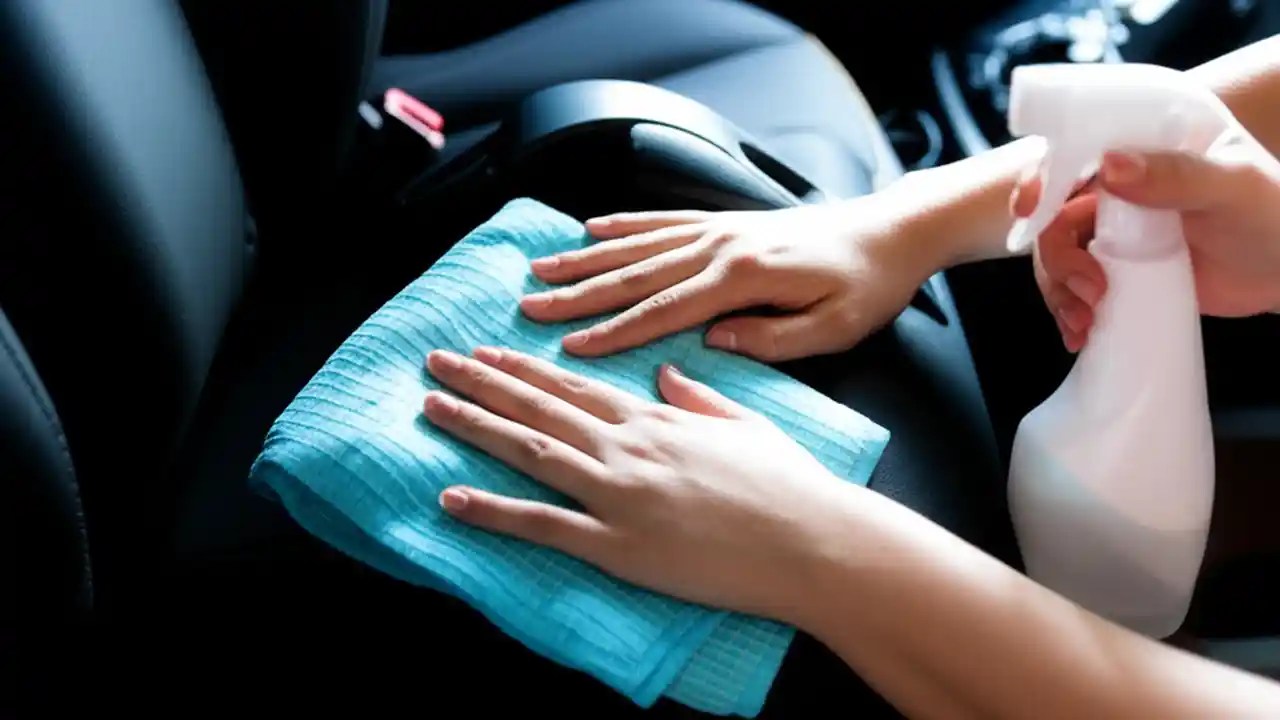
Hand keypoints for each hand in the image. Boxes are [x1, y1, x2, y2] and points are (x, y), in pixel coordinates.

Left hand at [422, 347, 857, 620]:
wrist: (811, 540)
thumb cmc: (787, 486)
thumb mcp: (744, 425)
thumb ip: (698, 397)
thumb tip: (666, 374)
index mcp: (656, 419)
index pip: (575, 384)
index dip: (524, 367)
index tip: (485, 349)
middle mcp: (628, 447)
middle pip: (540, 406)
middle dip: (482, 382)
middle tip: (435, 362)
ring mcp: (618, 494)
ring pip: (531, 450)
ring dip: (475, 426)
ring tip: (431, 407)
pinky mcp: (617, 546)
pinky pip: (542, 525)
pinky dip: (493, 511)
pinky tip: (452, 498)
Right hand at [520, 201, 940, 360]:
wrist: (892, 231)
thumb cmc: (868, 286)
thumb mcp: (833, 328)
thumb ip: (771, 339)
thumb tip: (711, 343)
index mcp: (745, 277)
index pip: (665, 310)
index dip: (614, 330)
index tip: (570, 345)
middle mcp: (723, 246)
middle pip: (637, 272)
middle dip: (579, 292)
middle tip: (530, 304)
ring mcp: (721, 227)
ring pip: (640, 243)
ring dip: (587, 257)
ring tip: (542, 266)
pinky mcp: (726, 220)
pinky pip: (664, 219)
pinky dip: (624, 224)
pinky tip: (592, 228)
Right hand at [1013, 131, 1279, 350]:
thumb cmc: (1274, 217)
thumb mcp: (1233, 187)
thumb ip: (1177, 174)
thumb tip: (1109, 165)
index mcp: (1143, 144)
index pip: (1075, 148)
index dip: (1042, 175)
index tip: (1029, 208)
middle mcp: (1119, 182)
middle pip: (1053, 210)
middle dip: (1054, 255)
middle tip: (1086, 288)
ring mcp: (1114, 227)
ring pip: (1055, 252)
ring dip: (1058, 289)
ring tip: (1087, 318)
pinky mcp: (1115, 267)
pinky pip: (1071, 284)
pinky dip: (1067, 310)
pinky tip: (1081, 332)